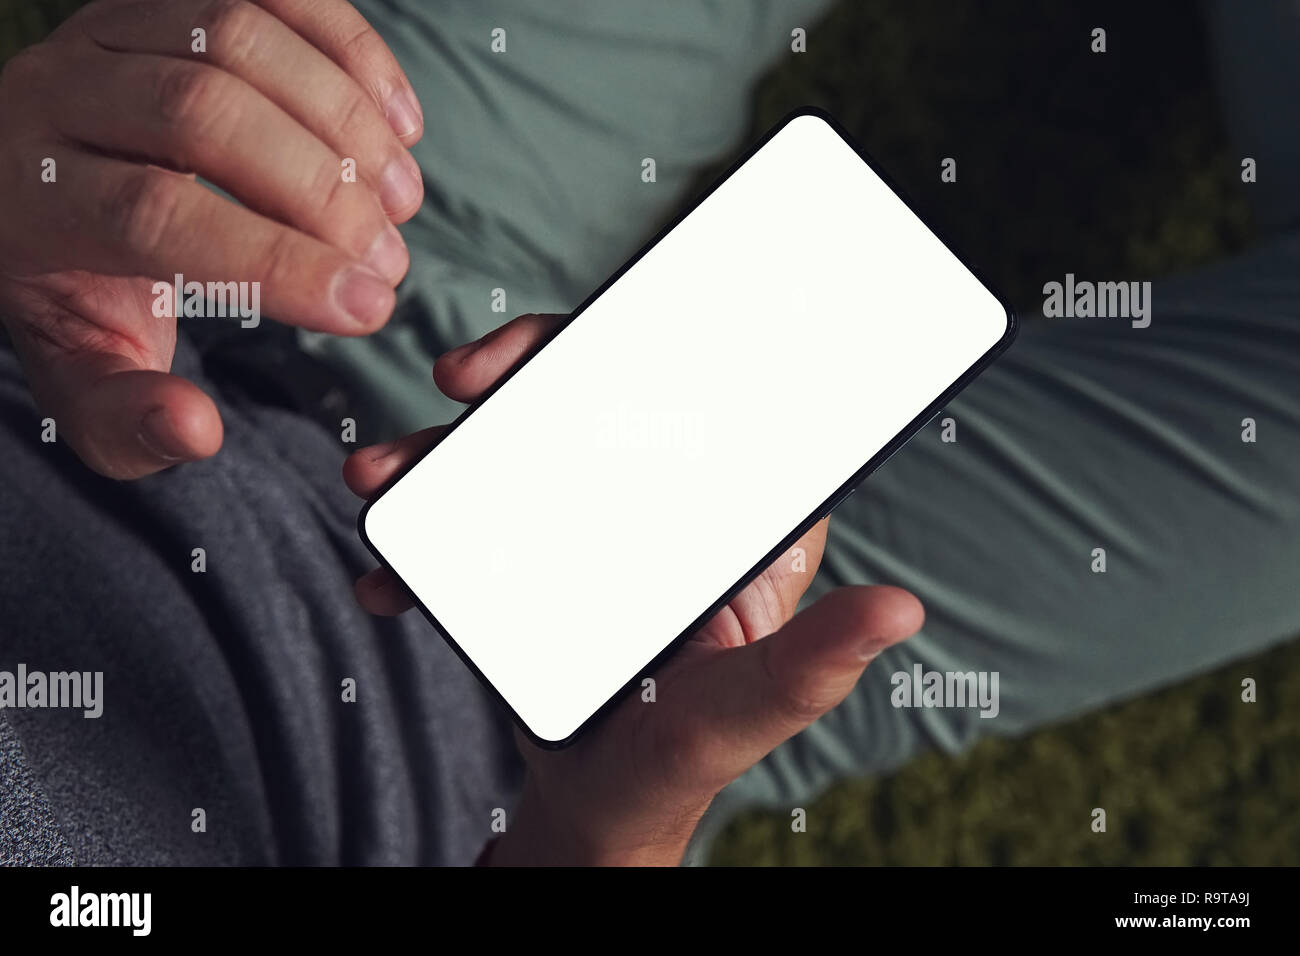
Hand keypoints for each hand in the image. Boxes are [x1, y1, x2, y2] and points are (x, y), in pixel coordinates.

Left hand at [0, 0, 424, 477]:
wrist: (36, 183)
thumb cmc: (74, 285)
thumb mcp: (82, 370)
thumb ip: (127, 421)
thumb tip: (197, 429)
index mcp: (31, 195)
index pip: (155, 214)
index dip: (275, 259)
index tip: (369, 309)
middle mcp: (60, 93)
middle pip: (201, 112)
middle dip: (320, 191)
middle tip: (390, 261)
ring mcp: (115, 29)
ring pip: (239, 37)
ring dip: (345, 121)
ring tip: (403, 200)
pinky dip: (352, 49)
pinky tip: (398, 123)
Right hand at [344, 314, 924, 864]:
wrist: (594, 802)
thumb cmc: (681, 758)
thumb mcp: (742, 715)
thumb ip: (806, 667)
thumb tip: (900, 611)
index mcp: (727, 522)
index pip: (696, 401)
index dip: (639, 348)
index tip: (570, 343)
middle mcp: (659, 506)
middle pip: (592, 402)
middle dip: (518, 376)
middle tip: (461, 379)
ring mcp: (587, 527)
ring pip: (517, 452)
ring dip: (441, 452)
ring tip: (380, 477)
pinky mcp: (527, 557)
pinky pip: (470, 521)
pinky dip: (418, 541)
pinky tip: (386, 574)